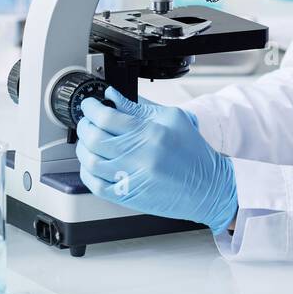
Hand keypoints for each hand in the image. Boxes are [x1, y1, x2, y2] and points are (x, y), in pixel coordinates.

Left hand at [76, 87, 237, 231]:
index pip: (108, 116)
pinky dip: (87, 172)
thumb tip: (113, 97)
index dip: (91, 108)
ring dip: (83, 148)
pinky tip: (91, 164)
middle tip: (86, 121)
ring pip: (90, 160)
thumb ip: (140, 107)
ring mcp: (133, 177)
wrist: (209, 186)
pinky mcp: (129, 196)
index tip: (89, 104)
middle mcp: (141, 155)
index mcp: (152, 132)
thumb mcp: (173, 119)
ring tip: (87, 141)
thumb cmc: (193, 154)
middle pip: (94, 137)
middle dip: (84, 125)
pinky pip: (95, 185)